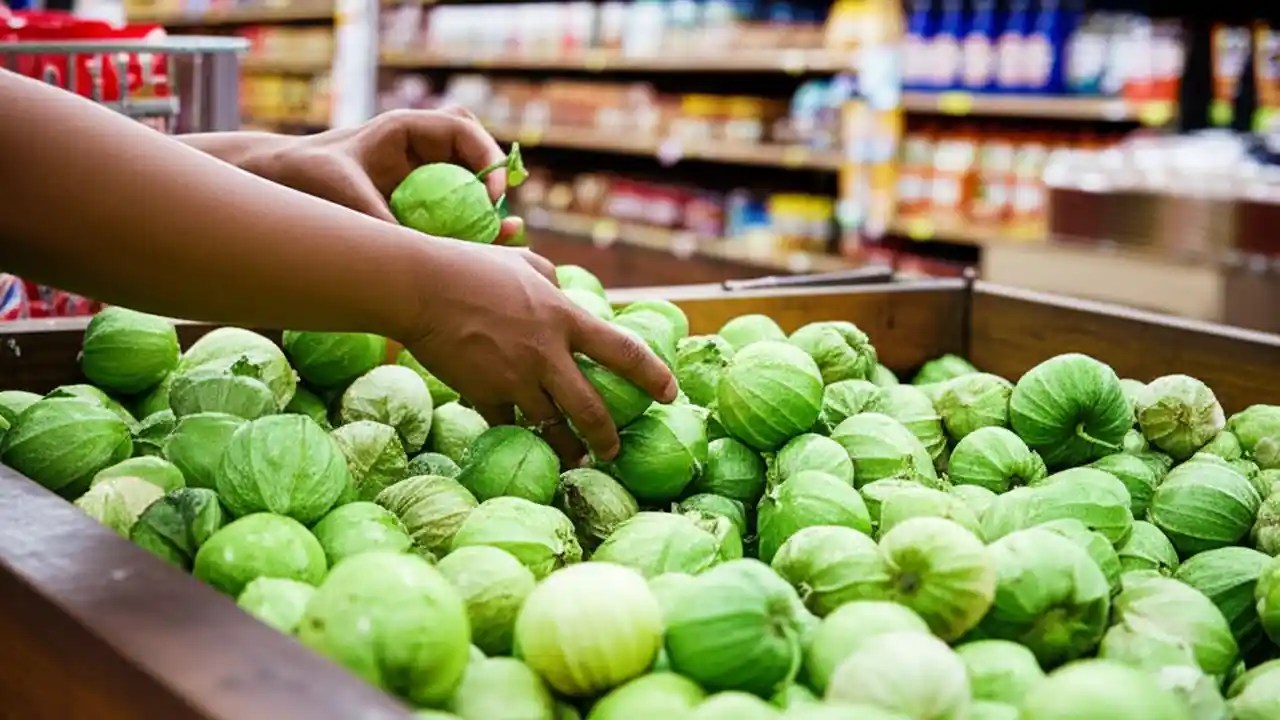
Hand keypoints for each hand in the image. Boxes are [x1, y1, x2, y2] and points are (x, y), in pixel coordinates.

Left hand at [244, 107, 524, 242]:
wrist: (276, 186)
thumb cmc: (304, 179)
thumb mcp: (343, 199)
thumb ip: (381, 223)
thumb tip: (418, 255)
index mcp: (404, 130)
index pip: (461, 129)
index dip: (486, 157)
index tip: (491, 194)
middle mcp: (417, 149)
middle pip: (474, 150)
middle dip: (493, 178)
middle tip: (498, 212)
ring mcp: (418, 173)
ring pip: (467, 181)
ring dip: (483, 207)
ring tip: (499, 235)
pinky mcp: (413, 200)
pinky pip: (451, 209)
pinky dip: (465, 228)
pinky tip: (475, 252)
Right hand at [403, 241, 677, 462]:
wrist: (420, 287)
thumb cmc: (471, 266)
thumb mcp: (525, 262)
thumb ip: (552, 281)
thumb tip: (565, 291)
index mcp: (564, 317)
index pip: (624, 352)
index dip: (653, 376)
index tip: (670, 394)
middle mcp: (547, 354)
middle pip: (592, 410)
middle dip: (608, 437)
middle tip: (614, 451)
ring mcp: (516, 379)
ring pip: (552, 428)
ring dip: (567, 448)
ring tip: (576, 458)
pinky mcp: (484, 394)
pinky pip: (509, 425)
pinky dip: (519, 433)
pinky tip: (524, 441)